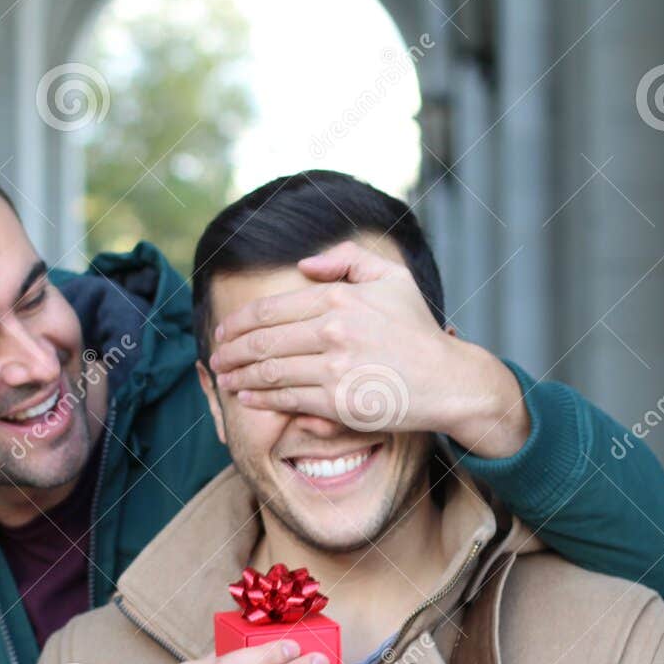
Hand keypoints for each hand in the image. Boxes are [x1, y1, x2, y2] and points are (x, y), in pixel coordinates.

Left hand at [207, 240, 531, 458]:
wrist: (448, 380)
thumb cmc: (418, 331)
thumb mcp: (392, 278)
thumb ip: (347, 260)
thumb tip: (305, 264)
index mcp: (340, 298)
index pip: (272, 310)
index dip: (239, 322)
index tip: (224, 331)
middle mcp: (334, 330)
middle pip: (263, 341)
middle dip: (230, 350)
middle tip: (214, 358)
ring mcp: (335, 368)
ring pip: (270, 371)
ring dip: (238, 375)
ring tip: (223, 378)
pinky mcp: (339, 402)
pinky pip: (287, 399)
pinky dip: (260, 397)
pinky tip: (246, 395)